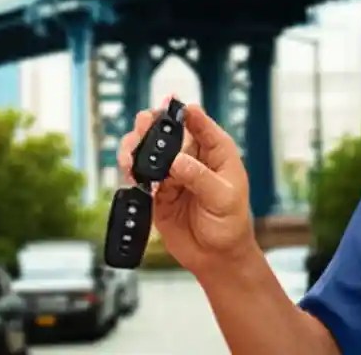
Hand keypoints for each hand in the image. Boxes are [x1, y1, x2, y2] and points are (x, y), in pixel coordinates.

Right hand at [116, 97, 255, 278]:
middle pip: (167, 131)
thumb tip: (177, 161)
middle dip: (152, 123)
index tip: (171, 103)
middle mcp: (191, 157)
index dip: (186, 112)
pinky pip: (139, 174)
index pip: (200, 123)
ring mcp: (171, 173)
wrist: (216, 257)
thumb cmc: (230, 224)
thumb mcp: (223, 198)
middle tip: (143, 124)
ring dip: (136, 145)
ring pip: (148, 149)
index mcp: (215, 152)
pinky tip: (130, 170)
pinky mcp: (155, 191)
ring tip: (131, 153)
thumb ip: (200, 178)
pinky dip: (130, 168)